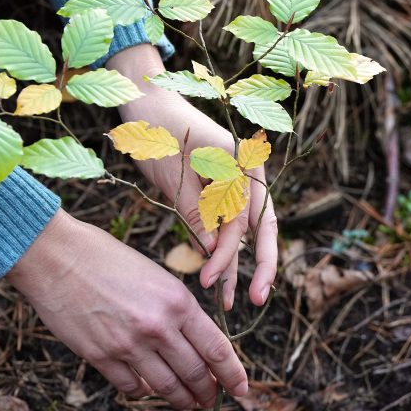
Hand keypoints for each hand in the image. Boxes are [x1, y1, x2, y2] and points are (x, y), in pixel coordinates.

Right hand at [6, 210, 247, 407]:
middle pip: (195, 374)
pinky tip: (146, 388)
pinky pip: (132, 388)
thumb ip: (176, 309)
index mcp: (177, 301)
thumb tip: (193, 341)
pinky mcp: (101, 357)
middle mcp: (158, 327)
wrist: (55, 256)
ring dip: (180, 399)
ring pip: (166, 388)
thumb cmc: (104, 257)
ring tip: (187, 403)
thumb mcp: (155, 275)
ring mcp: (129, 345)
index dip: (233, 374)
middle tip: (211, 400)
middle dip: (208, 393)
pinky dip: (143, 392)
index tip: (241, 389)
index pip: (217, 349)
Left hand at [107, 45, 278, 310]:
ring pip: (247, 232)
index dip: (227, 252)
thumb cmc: (157, 134)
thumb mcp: (173, 175)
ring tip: (239, 304)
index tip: (208, 279)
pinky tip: (223, 284)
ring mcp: (236, 184)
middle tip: (257, 300)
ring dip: (241, 266)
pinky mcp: (220, 195)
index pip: (242, 218)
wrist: (148, 106)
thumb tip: (214, 250)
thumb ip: (197, 211)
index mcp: (240, 161)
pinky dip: (225, 253)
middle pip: (262, 226)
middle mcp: (245, 173)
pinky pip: (228, 228)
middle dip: (261, 264)